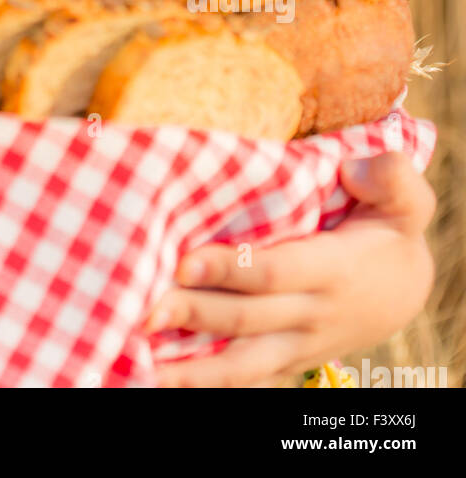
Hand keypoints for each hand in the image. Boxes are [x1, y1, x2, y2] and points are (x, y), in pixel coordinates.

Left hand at [142, 152, 435, 386]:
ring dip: (194, 366)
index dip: (230, 268)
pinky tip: (167, 378)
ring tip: (146, 361)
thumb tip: (353, 169)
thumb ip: (391, 177)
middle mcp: (313, 313)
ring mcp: (299, 344)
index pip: (274, 272)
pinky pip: (248, 377)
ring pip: (244, 362)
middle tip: (147, 307)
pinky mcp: (288, 358)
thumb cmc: (390, 231)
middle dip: (194, 312)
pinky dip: (210, 382)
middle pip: (247, 318)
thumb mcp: (405, 199)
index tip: (185, 261)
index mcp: (333, 269)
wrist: (405, 289)